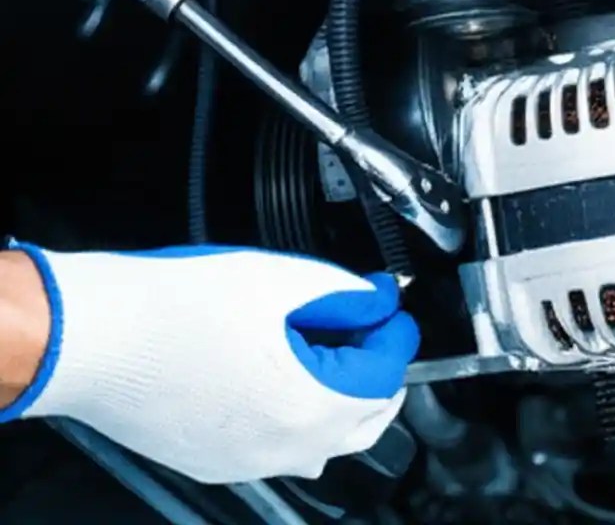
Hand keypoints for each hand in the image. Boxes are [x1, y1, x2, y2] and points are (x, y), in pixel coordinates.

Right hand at [0, 242, 418, 483]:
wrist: (92, 338)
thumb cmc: (170, 310)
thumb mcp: (281, 280)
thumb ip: (345, 293)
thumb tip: (379, 297)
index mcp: (311, 404)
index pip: (386, 371)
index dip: (394, 330)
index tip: (386, 307)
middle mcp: (286, 446)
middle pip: (367, 419)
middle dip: (378, 371)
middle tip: (372, 331)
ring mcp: (251, 462)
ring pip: (326, 443)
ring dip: (342, 401)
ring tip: (330, 355)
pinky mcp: (220, 463)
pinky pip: (280, 451)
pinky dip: (297, 420)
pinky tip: (281, 382)